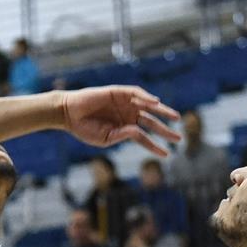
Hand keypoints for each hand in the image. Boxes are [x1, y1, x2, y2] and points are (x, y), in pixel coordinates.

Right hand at [60, 86, 181, 155]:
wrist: (68, 113)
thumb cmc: (84, 128)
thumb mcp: (106, 138)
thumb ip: (123, 135)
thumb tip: (138, 131)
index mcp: (124, 128)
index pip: (144, 137)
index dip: (155, 146)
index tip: (167, 154)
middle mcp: (127, 115)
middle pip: (151, 121)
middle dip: (165, 129)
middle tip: (178, 138)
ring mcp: (123, 103)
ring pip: (148, 106)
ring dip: (162, 111)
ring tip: (175, 118)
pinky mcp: (118, 92)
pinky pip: (135, 93)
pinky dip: (146, 97)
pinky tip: (155, 103)